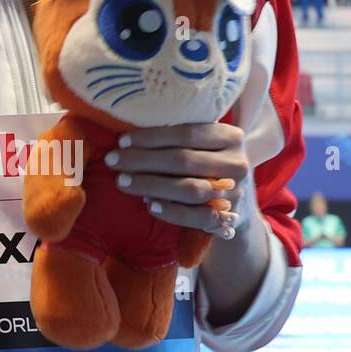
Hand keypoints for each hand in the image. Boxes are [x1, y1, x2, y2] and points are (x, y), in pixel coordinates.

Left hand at [103, 122, 249, 239]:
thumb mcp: (202, 145)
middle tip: (112, 160)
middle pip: (183, 160)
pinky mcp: (229, 217)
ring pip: (189, 188)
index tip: (122, 140)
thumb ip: (177, 138)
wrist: (238, 203)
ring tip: (122, 181)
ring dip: (150, 184)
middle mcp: (237, 162)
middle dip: (142, 160)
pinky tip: (148, 204)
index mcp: (229, 136)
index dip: (151, 137)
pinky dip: (171, 211)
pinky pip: (197, 216)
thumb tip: (128, 139)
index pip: (186, 133)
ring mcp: (236, 192)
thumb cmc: (205, 165)